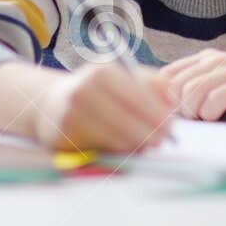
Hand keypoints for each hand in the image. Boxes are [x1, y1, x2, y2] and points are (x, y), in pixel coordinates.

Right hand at [30, 62, 175, 152]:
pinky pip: (103, 151)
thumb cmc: (97, 90)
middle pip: (129, 122)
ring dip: (136, 145)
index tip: (171, 125)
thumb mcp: (122, 76)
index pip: (138, 97)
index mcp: (102, 73)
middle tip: (162, 140)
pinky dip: (117, 152)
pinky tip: (122, 146)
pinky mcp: (65, 140)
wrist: (51, 103)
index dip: (158, 114)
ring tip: (144, 143)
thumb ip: (154, 84)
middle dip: (152, 134)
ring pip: (117, 140)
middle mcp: (84, 93)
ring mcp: (72, 117)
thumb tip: (174, 103)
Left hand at [160, 49, 225, 120]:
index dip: (163, 97)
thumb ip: (200, 87)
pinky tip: (220, 116)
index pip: (167, 74)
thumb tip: (169, 109)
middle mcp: (215, 60)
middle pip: (175, 85)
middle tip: (193, 120)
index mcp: (207, 58)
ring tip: (208, 117)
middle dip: (178, 108)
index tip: (172, 114)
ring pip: (190, 93)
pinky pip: (213, 101)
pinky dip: (211, 114)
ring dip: (195, 112)